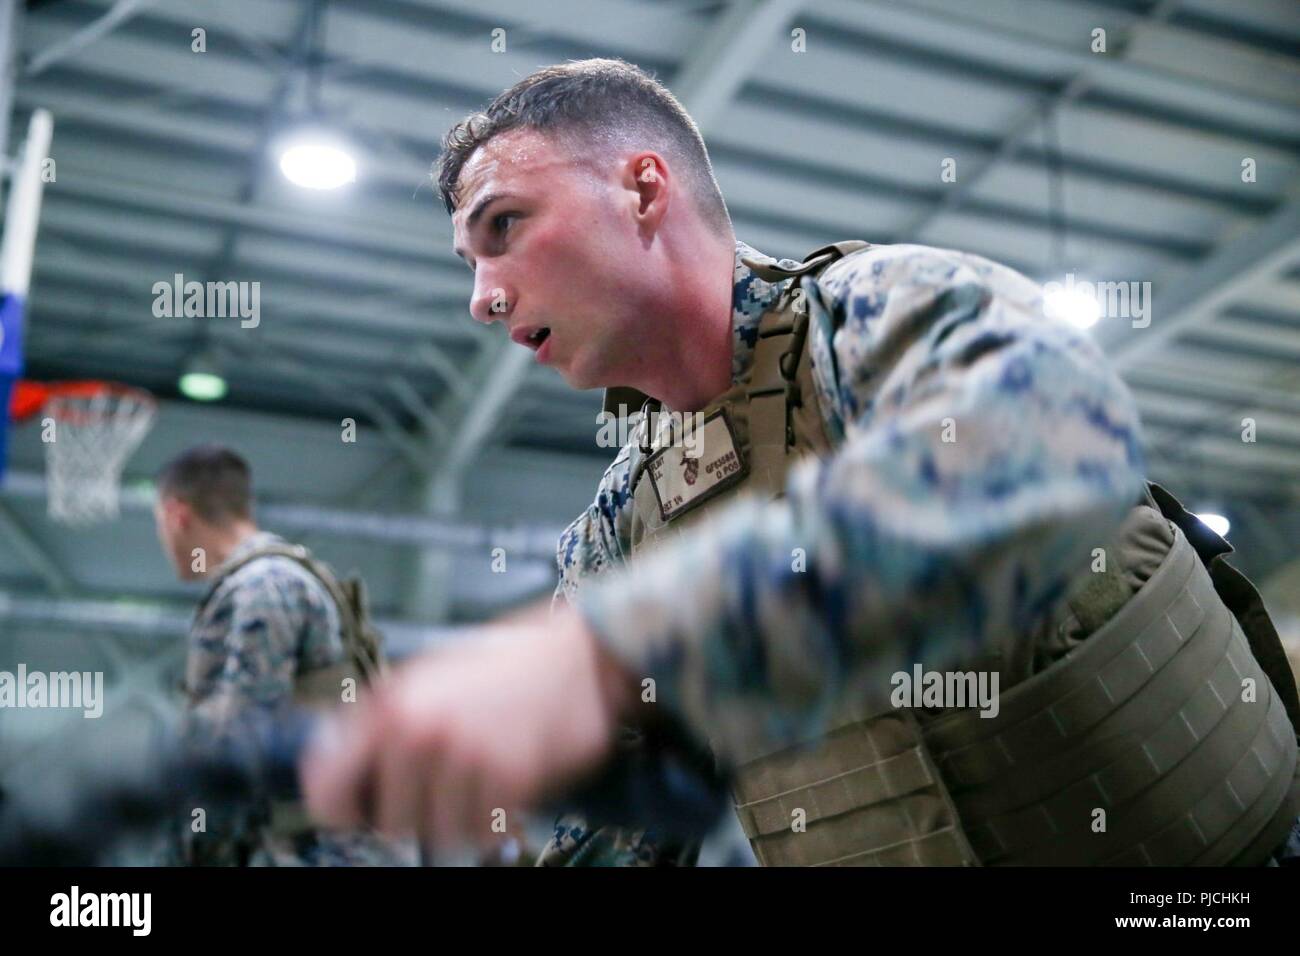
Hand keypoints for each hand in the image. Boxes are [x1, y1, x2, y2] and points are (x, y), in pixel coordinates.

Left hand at [299, 602, 635, 849]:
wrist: (577, 655)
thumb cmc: (502, 664)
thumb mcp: (426, 677)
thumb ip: (380, 722)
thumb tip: (328, 764)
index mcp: (390, 706)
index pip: (328, 791)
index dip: (341, 806)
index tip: (357, 808)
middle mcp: (421, 732)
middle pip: (389, 822)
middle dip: (412, 810)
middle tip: (440, 785)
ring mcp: (466, 757)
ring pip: (437, 833)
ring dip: (456, 816)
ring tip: (476, 778)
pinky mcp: (510, 779)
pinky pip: (483, 830)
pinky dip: (493, 816)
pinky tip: (504, 780)